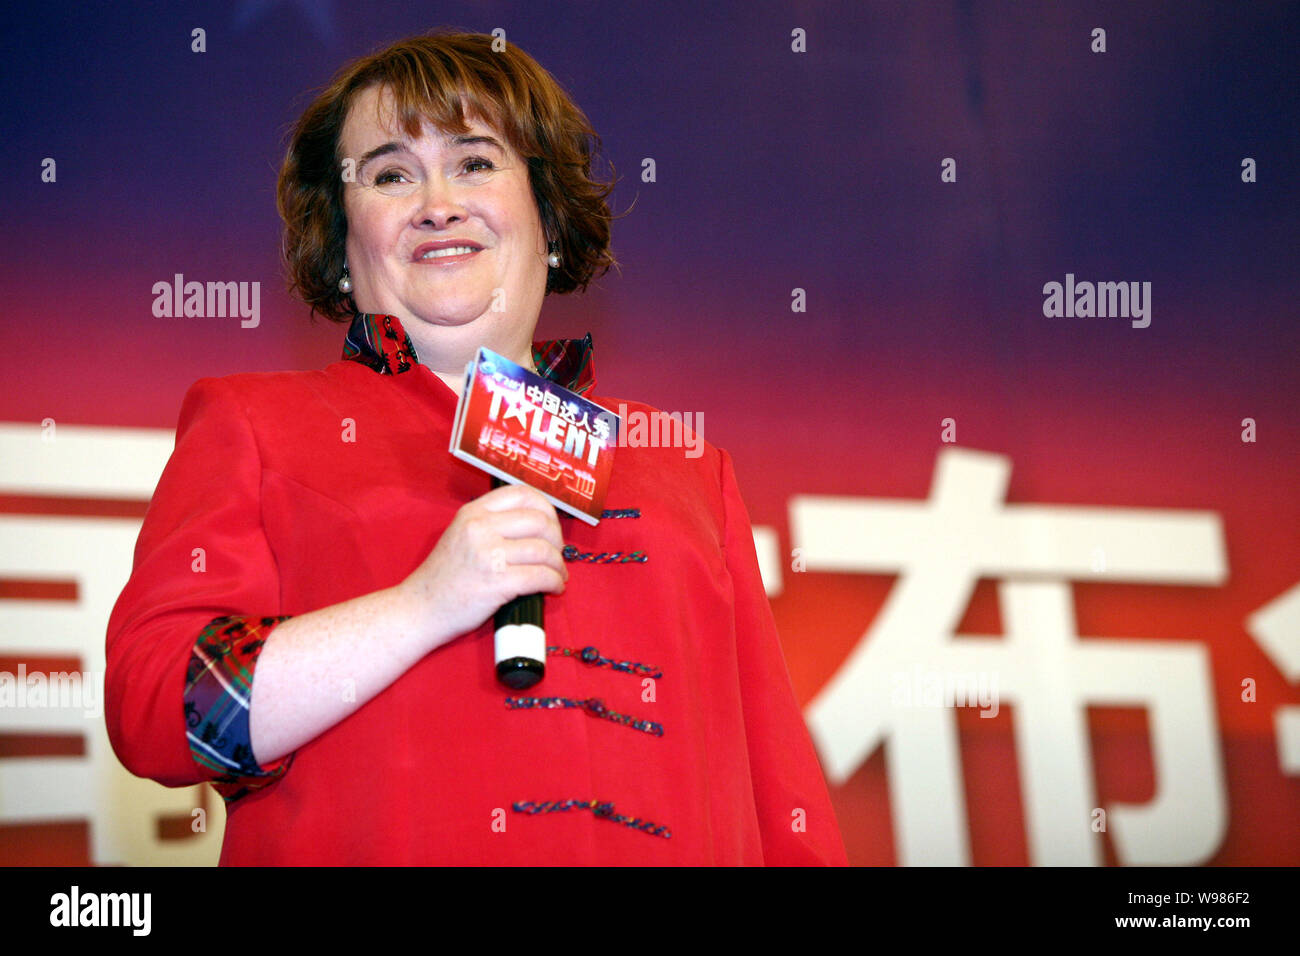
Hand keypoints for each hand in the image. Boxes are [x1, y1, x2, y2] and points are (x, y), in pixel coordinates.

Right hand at [398, 482, 567, 641]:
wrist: (421, 608)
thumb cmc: (445, 576)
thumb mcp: (462, 534)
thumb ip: (493, 523)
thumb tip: (539, 524)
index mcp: (473, 512)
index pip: (523, 494)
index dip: (546, 508)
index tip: (551, 525)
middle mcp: (480, 527)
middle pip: (539, 522)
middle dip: (557, 540)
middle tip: (556, 554)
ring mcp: (488, 554)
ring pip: (544, 550)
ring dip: (557, 565)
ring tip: (557, 574)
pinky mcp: (497, 582)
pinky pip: (540, 576)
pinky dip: (554, 582)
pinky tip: (554, 587)